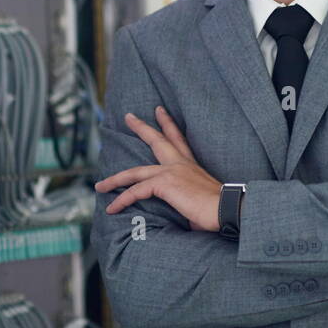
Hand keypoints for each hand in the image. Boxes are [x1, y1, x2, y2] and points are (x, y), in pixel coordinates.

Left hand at [94, 106, 223, 231]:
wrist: (226, 209)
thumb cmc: (218, 209)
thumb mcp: (200, 199)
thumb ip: (189, 200)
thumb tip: (188, 216)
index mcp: (191, 165)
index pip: (178, 139)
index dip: (168, 124)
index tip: (160, 111)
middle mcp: (181, 164)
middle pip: (157, 140)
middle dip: (141, 128)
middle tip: (129, 117)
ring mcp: (171, 171)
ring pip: (135, 172)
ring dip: (115, 179)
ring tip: (100, 185)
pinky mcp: (164, 183)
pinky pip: (136, 190)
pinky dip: (122, 200)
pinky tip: (112, 208)